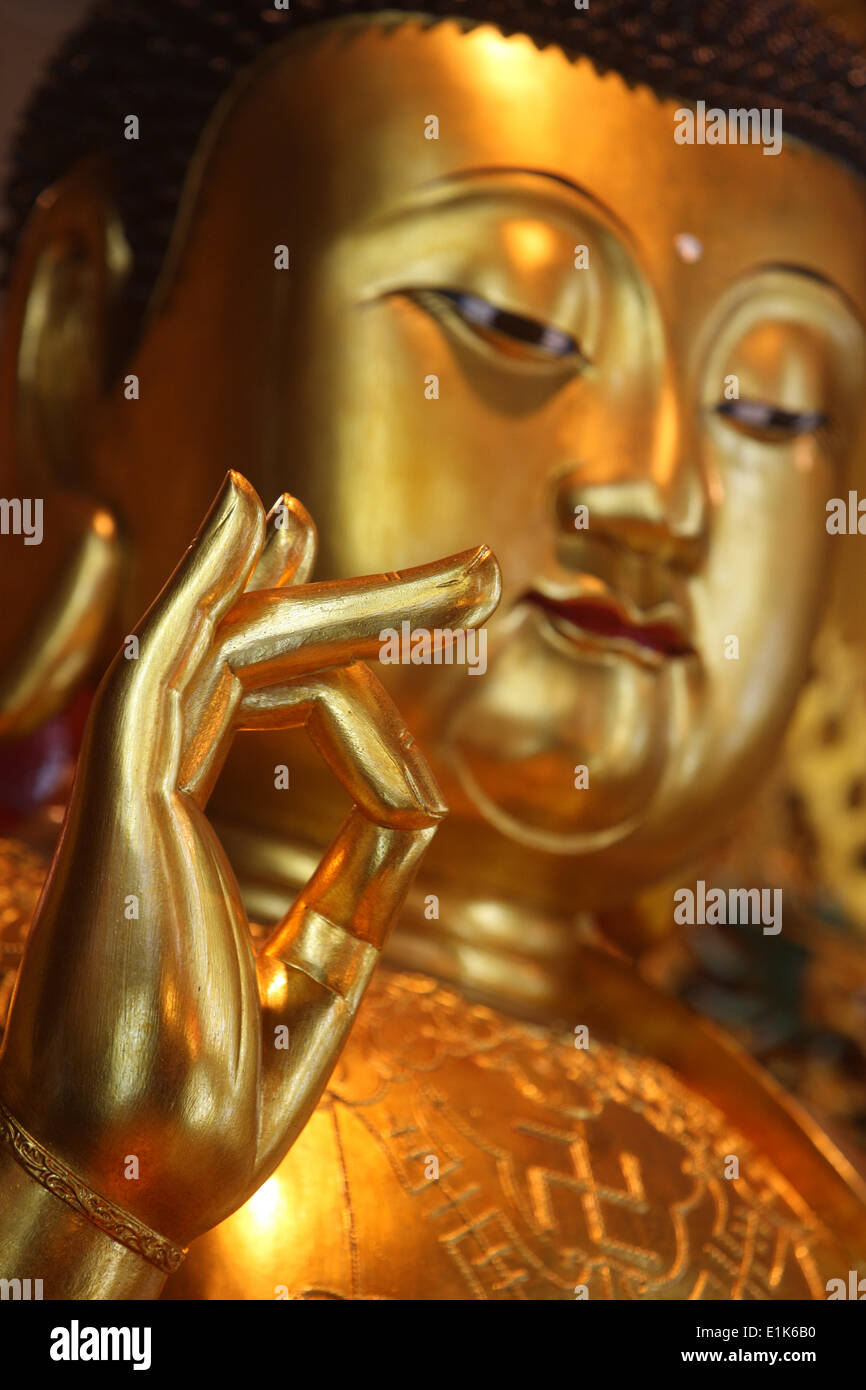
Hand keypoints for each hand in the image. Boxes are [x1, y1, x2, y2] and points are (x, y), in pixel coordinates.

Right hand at [0, 471, 499, 1247]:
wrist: (128, 1195)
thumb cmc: (198, 1112)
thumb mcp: (313, 984)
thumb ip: (359, 892)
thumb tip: (421, 807)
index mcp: (188, 840)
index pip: (277, 708)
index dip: (363, 670)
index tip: (457, 648)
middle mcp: (158, 801)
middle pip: (263, 660)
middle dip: (373, 606)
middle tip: (481, 574)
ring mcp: (137, 799)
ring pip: (226, 646)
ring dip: (319, 582)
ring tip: (413, 541)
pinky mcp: (126, 809)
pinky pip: (168, 668)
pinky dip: (206, 582)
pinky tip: (256, 515)